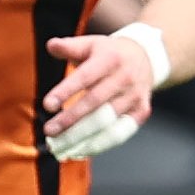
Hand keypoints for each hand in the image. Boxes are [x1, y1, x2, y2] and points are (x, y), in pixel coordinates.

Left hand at [42, 28, 159, 154]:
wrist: (146, 58)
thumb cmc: (108, 53)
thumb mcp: (90, 44)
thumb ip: (69, 46)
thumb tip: (51, 45)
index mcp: (110, 59)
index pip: (86, 77)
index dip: (66, 91)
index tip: (47, 105)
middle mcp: (125, 79)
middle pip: (95, 104)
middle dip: (70, 120)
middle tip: (49, 131)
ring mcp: (135, 97)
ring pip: (106, 122)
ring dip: (81, 137)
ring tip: (59, 146)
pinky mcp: (141, 112)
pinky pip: (119, 133)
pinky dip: (99, 145)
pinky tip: (79, 151)